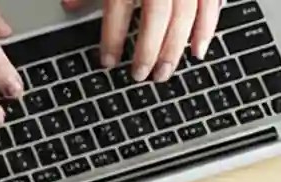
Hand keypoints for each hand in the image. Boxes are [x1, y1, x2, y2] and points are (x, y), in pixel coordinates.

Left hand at [63, 0, 222, 81]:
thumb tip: (69, 3)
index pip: (119, 7)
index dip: (112, 38)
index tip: (107, 62)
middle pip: (156, 15)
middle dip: (148, 50)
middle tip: (140, 76)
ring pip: (185, 15)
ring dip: (175, 48)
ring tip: (164, 73)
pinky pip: (210, 3)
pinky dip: (207, 28)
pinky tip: (198, 50)